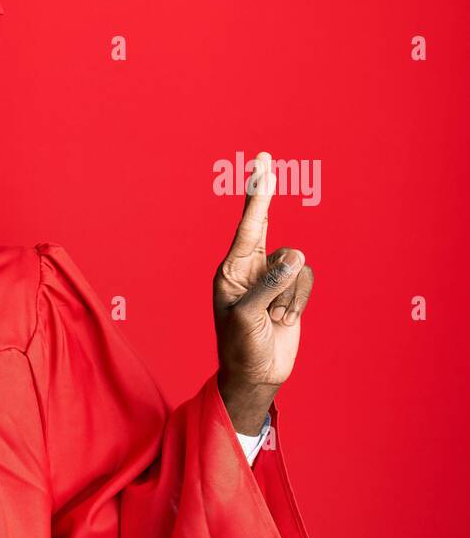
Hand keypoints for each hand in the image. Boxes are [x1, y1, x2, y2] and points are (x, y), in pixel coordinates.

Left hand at [212, 151, 313, 434]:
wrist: (256, 373)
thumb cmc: (240, 346)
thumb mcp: (247, 315)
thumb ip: (270, 284)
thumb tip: (296, 256)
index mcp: (231, 269)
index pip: (248, 225)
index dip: (258, 193)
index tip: (262, 164)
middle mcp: (251, 268)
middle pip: (271, 234)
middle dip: (267, 217)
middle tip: (263, 182)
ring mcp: (273, 279)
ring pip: (297, 265)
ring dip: (288, 296)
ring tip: (271, 318)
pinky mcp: (291, 291)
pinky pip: (307, 280)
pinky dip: (298, 302)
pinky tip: (284, 320)